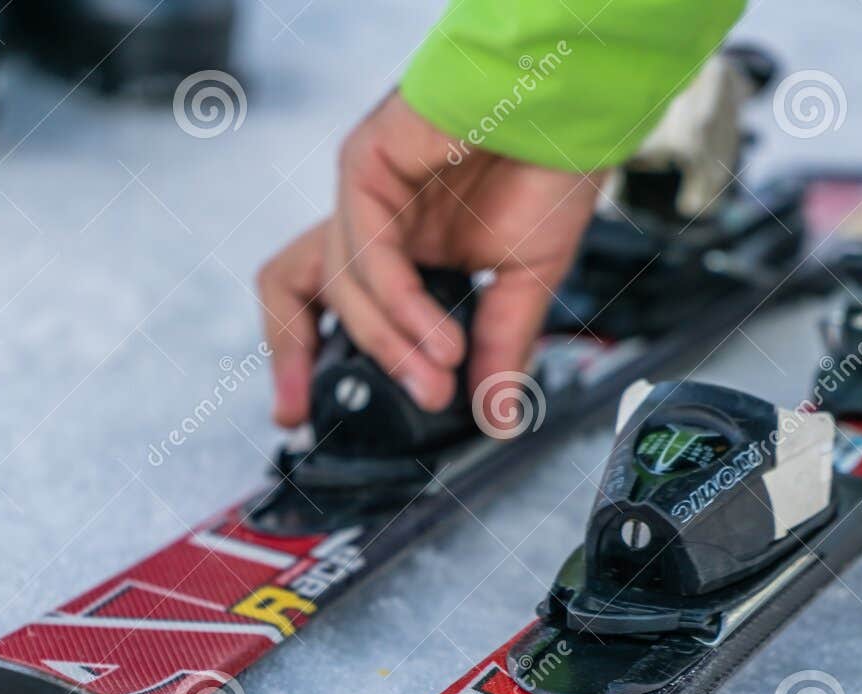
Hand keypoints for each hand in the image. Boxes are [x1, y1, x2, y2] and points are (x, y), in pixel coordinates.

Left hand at [257, 92, 601, 427]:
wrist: (574, 106)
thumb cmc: (549, 167)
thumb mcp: (524, 283)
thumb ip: (499, 350)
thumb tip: (496, 418)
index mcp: (399, 249)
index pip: (331, 309)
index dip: (308, 360)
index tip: (307, 415)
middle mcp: (371, 223)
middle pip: (291, 290)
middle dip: (288, 356)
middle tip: (301, 412)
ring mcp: (364, 194)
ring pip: (342, 288)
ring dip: (393, 346)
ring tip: (441, 378)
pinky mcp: (366, 165)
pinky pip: (369, 255)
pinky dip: (403, 308)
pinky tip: (442, 339)